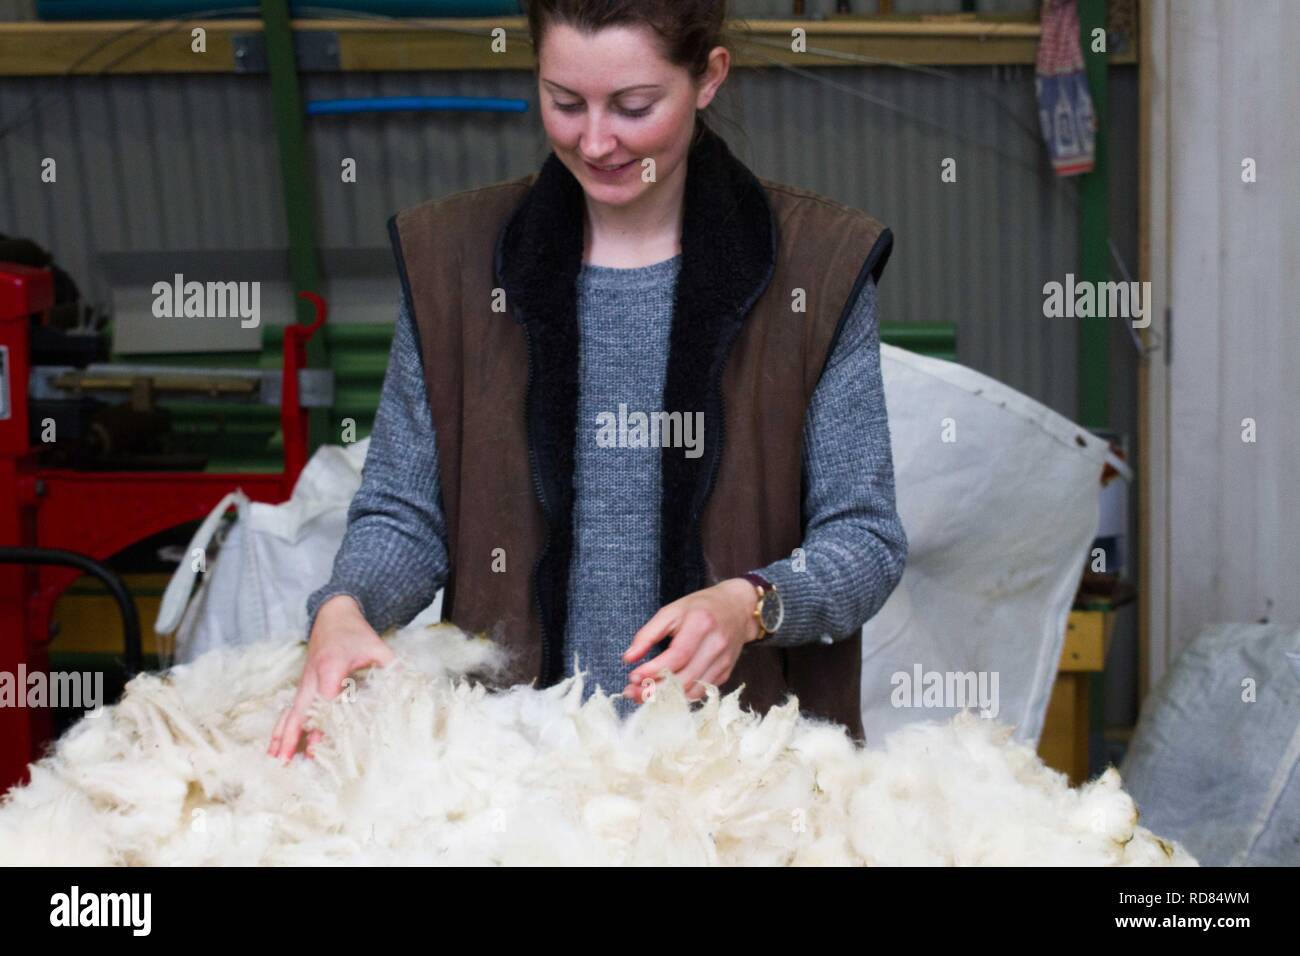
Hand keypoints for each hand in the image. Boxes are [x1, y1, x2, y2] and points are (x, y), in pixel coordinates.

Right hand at [267, 594, 394, 761]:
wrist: (333, 615)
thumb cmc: (355, 632)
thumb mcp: (377, 646)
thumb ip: (392, 667)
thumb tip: (411, 686)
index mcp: (331, 667)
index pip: (326, 700)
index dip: (323, 723)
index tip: (319, 745)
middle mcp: (312, 677)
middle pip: (300, 711)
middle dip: (292, 736)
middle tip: (285, 761)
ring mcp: (304, 683)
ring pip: (290, 712)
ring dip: (281, 736)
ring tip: (274, 760)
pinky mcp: (303, 686)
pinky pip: (290, 710)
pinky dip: (281, 728)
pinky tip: (274, 747)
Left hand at [621, 578, 761, 703]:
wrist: (736, 608)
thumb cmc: (700, 607)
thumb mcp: (671, 611)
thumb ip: (648, 634)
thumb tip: (628, 658)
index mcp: (701, 624)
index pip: (677, 656)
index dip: (653, 670)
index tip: (632, 676)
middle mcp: (715, 645)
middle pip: (685, 678)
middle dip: (655, 689)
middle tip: (632, 692)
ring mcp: (723, 662)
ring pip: (693, 690)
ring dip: (666, 698)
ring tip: (643, 695)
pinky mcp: (725, 673)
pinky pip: (701, 692)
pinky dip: (681, 696)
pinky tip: (664, 693)